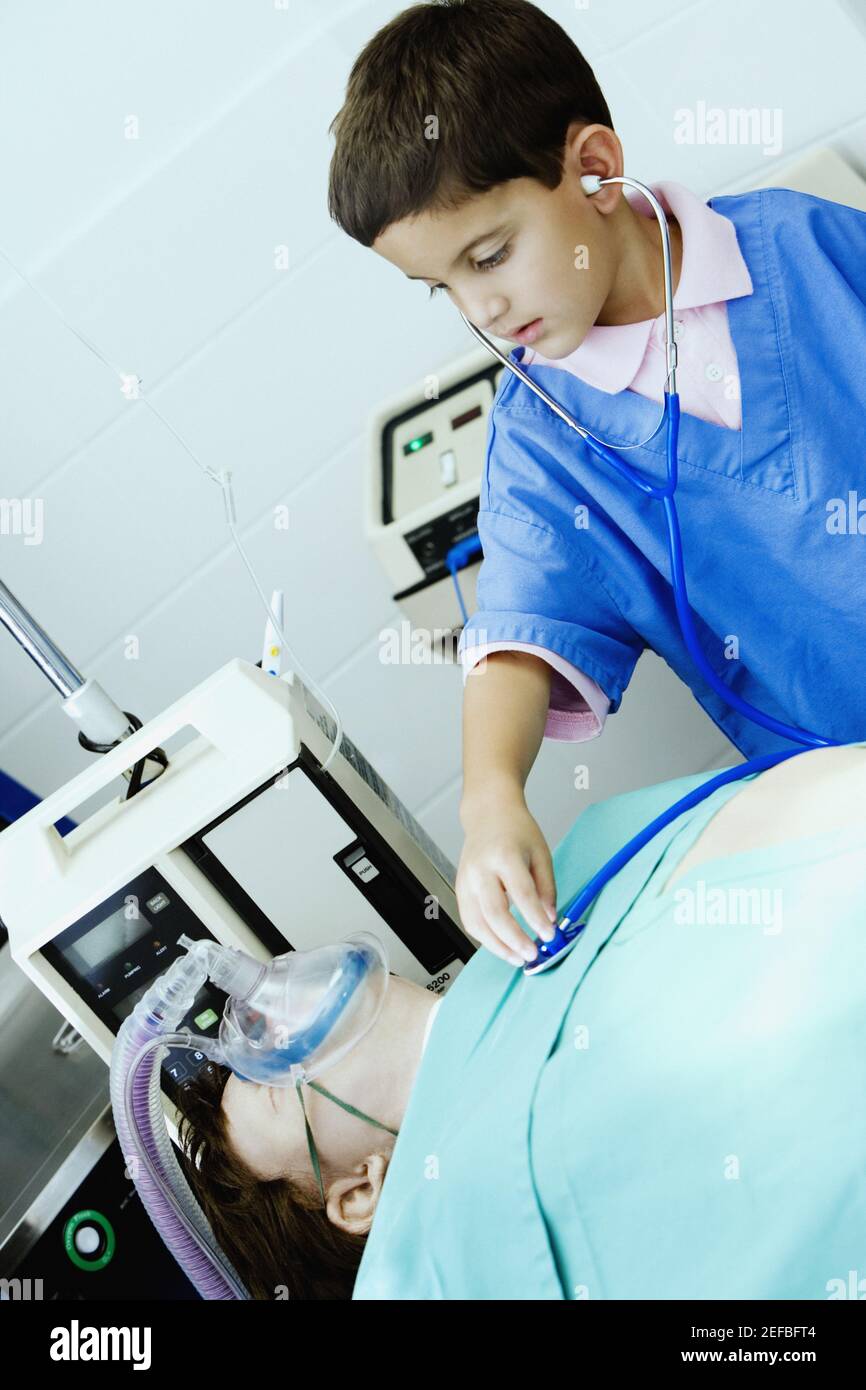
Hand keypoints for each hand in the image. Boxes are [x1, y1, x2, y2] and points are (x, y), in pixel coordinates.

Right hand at [456, 795, 557, 965]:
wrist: (488, 814)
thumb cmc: (516, 830)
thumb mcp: (541, 853)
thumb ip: (546, 887)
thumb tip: (549, 919)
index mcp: (504, 855)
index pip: (521, 893)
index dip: (535, 919)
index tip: (549, 935)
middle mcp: (480, 869)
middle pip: (494, 912)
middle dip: (514, 939)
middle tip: (532, 954)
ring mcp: (466, 880)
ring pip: (477, 922)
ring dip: (497, 946)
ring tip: (518, 958)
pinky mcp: (459, 889)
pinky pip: (469, 920)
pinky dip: (484, 938)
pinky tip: (501, 945)